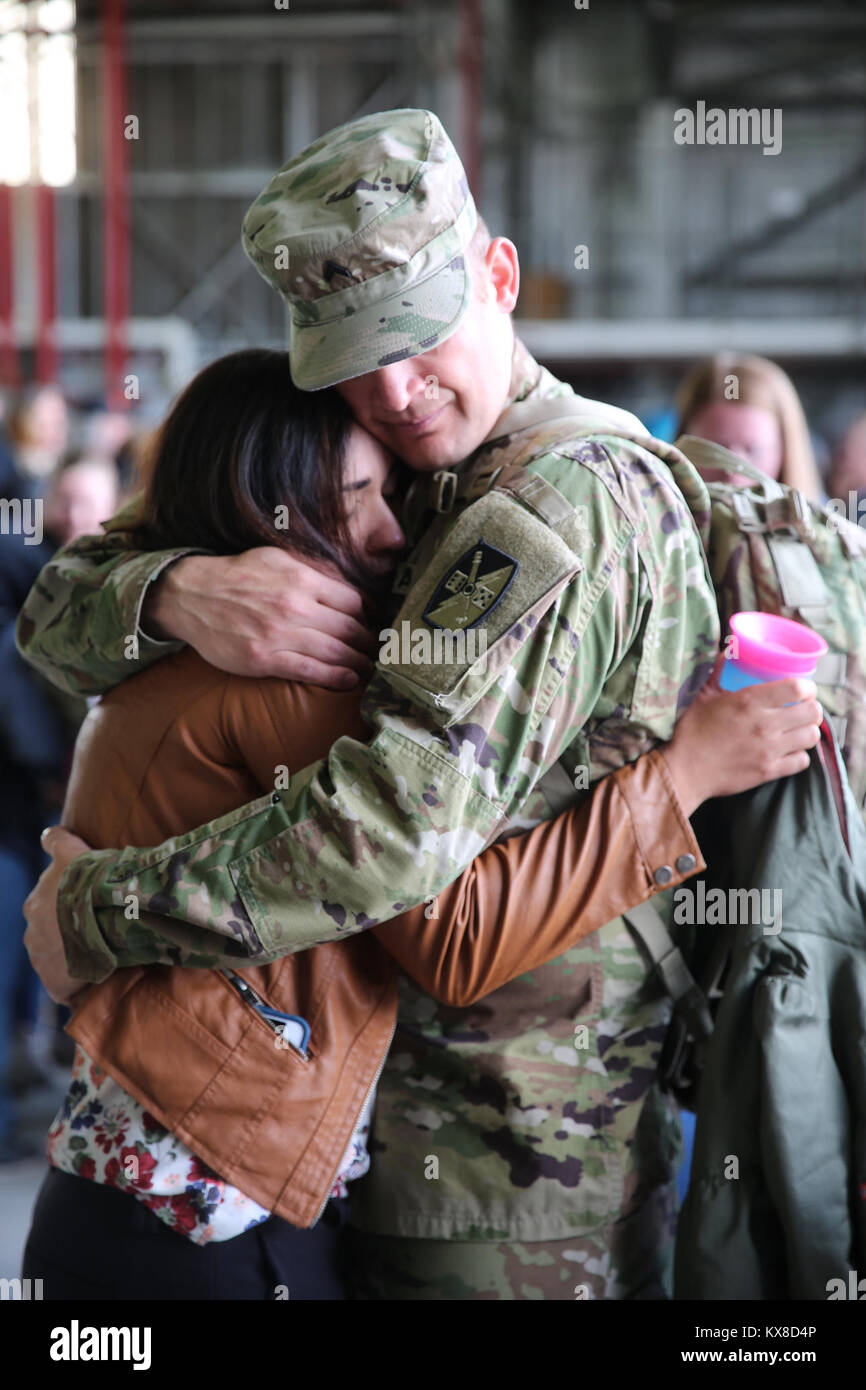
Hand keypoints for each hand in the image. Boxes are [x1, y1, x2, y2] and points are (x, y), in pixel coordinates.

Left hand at [23, 827, 92, 1004]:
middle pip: (50, 931)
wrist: (104, 915)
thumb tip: (48, 834)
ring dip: (72, 955)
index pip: (45, 902)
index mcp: (35, 902)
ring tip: (100, 954)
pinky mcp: (54, 983)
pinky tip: (94, 979)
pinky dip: (76, 983)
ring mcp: (42, 957)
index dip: (66, 902)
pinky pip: (64, 986)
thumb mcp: (71, 850)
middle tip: (98, 927)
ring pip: (57, 957)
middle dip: (68, 929)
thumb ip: (56, 841)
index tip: (83, 903)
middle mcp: (32, 928)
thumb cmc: (89, 880)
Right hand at [143, 548, 376, 688]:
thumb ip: (311, 572)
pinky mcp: (265, 659)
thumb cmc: (237, 576)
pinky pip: (310, 671)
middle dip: (369, 642)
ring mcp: (279, 634)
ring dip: (359, 662)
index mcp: (301, 579)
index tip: (372, 624)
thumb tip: (346, 588)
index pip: (352, 601)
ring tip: (371, 668)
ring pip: (335, 652)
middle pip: (349, 628)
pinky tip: (350, 680)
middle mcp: (294, 606)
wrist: (192, 595)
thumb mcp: (276, 559)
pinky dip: (336, 677)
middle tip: (379, 651)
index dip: (367, 615)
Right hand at [661, 655, 821, 816]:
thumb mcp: (703, 697)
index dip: (808, 687)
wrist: (684, 771)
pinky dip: (799, 755)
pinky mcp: (769, 771)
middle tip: (804, 709)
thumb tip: (727, 652)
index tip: (804, 689)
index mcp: (749, 701)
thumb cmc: (692, 731)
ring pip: (811, 736)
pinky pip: (802, 761)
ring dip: (808, 731)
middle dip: (812, 708)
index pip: (797, 688)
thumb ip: (718, 672)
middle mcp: (764, 725)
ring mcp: (769, 750)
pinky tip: (790, 750)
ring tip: (798, 729)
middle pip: (812, 712)